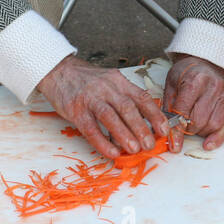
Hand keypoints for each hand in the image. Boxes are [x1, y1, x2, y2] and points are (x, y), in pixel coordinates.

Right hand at [37, 55, 168, 158]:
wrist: (59, 71)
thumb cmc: (89, 82)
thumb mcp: (111, 82)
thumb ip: (126, 98)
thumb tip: (147, 123)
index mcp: (119, 81)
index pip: (141, 98)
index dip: (155, 115)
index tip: (164, 130)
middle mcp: (106, 88)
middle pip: (127, 108)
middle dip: (141, 128)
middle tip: (150, 145)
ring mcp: (90, 98)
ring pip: (110, 117)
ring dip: (124, 134)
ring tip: (134, 149)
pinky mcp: (75, 110)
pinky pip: (90, 128)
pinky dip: (102, 142)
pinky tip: (111, 152)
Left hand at [161, 55, 223, 150]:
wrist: (203, 64)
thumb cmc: (184, 76)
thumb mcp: (170, 86)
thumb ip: (168, 108)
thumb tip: (165, 132)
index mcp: (194, 80)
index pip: (184, 111)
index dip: (177, 129)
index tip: (172, 142)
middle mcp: (213, 86)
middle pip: (200, 120)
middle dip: (189, 130)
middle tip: (183, 130)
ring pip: (214, 124)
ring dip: (201, 133)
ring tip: (194, 129)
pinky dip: (218, 137)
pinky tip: (209, 144)